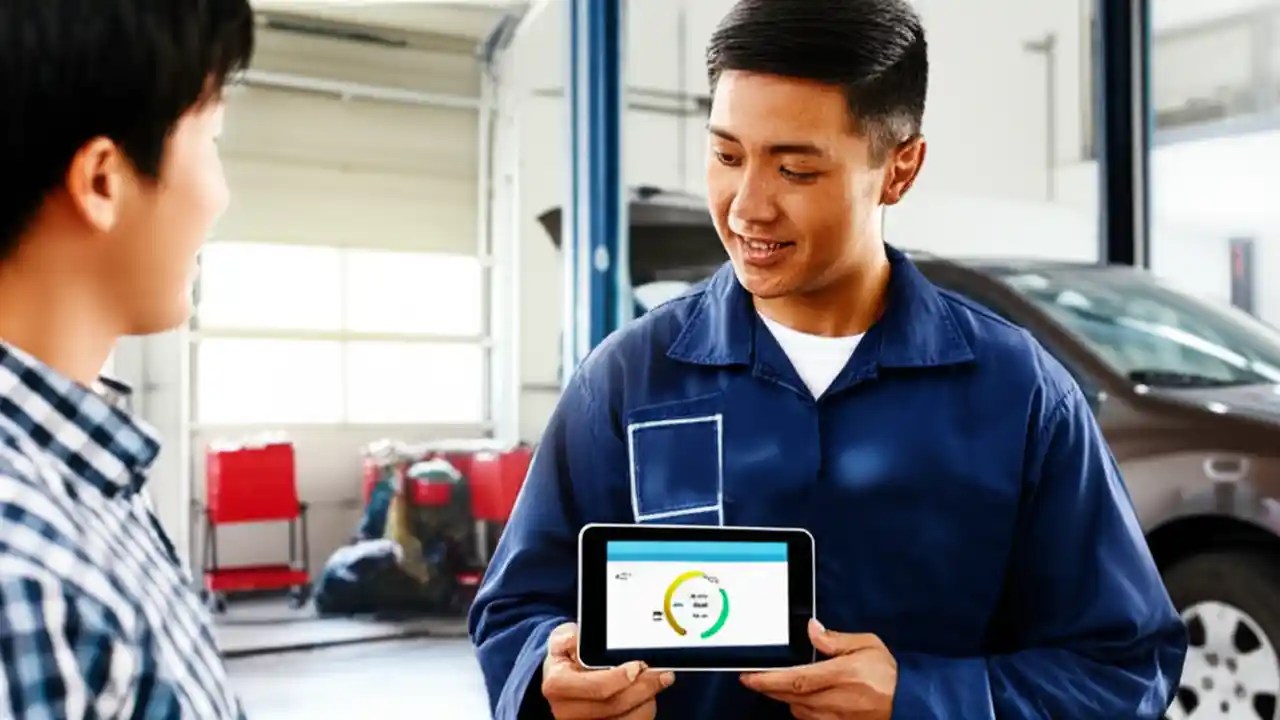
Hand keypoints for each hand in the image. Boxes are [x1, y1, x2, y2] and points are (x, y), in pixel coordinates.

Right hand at [541, 622, 675, 718]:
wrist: (562, 677)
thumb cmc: (567, 657)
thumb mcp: (562, 639)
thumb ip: (568, 636)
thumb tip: (576, 638)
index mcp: (558, 686)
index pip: (597, 687)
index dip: (621, 678)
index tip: (639, 666)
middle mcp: (568, 712)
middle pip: (616, 706)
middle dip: (643, 688)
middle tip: (660, 673)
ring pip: (628, 719)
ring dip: (647, 700)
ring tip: (656, 682)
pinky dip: (644, 710)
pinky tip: (648, 696)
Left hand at [739, 619, 896, 719]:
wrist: (910, 704)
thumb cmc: (890, 675)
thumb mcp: (867, 645)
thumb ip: (835, 640)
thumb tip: (811, 629)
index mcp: (838, 676)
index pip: (793, 680)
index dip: (766, 679)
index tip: (748, 675)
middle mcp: (832, 701)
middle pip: (788, 697)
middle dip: (767, 687)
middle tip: (753, 677)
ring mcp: (834, 719)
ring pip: (796, 710)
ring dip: (785, 698)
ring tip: (782, 684)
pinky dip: (802, 709)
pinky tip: (805, 699)